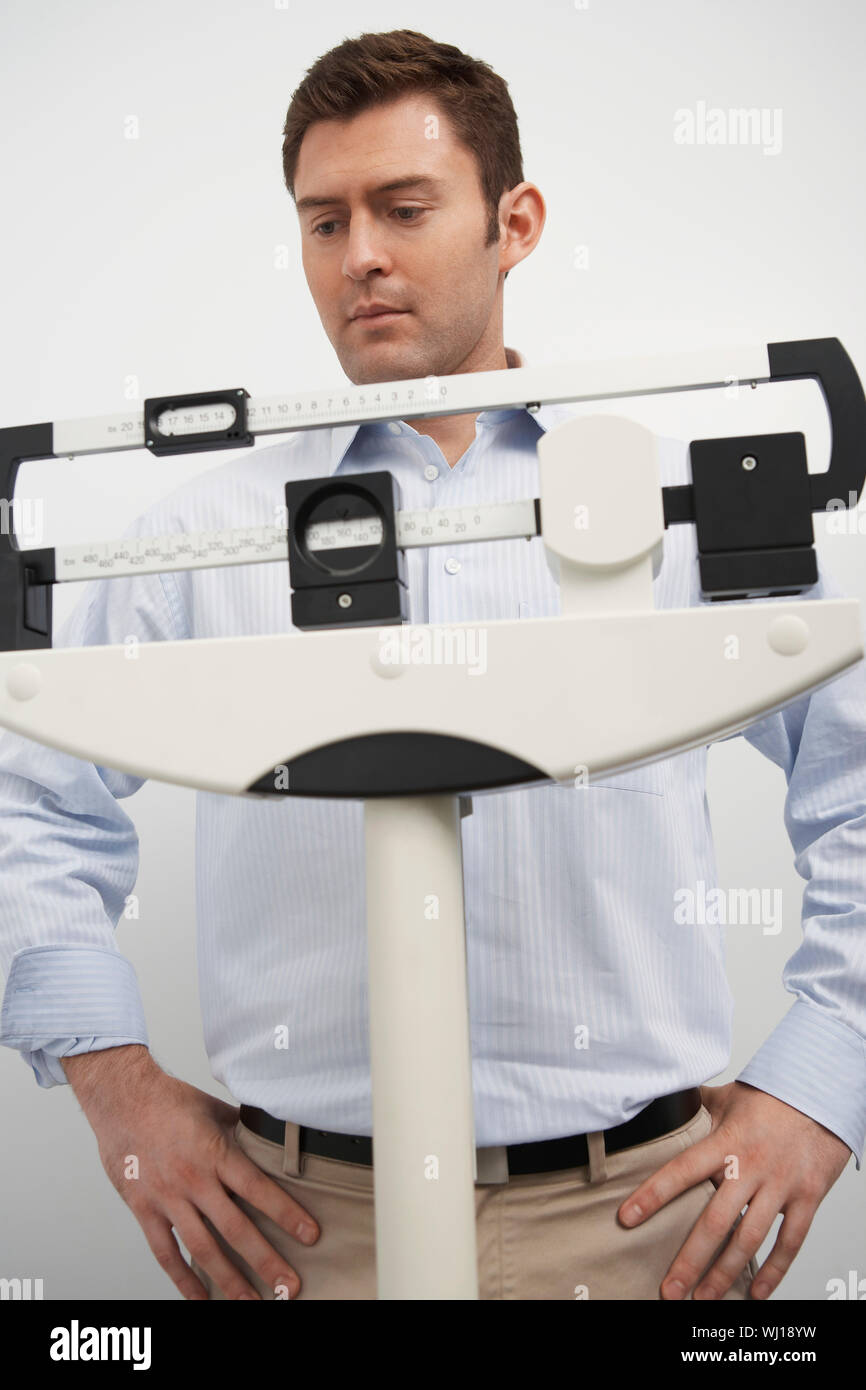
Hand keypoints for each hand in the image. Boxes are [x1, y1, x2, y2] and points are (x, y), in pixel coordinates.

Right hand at [63, 1046, 318, 1299]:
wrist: (121, 1099)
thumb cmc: (169, 1100)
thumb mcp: (214, 1109)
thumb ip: (242, 1132)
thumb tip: (273, 1142)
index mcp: (215, 1152)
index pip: (258, 1188)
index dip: (286, 1213)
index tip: (309, 1235)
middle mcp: (193, 1179)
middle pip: (235, 1228)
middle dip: (265, 1260)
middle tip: (290, 1286)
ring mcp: (167, 1198)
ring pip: (202, 1248)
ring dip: (229, 1280)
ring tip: (252, 1302)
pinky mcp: (144, 1210)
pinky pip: (164, 1252)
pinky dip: (183, 1279)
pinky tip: (201, 1299)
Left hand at [617, 1080, 851, 1299]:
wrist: (821, 1097)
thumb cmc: (770, 1099)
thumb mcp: (726, 1097)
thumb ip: (694, 1107)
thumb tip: (659, 1100)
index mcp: (726, 1142)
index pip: (682, 1170)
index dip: (653, 1195)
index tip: (627, 1219)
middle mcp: (750, 1167)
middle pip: (715, 1220)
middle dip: (690, 1259)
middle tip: (669, 1289)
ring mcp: (780, 1185)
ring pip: (749, 1238)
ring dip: (725, 1274)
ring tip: (703, 1299)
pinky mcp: (806, 1198)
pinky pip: (790, 1241)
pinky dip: (775, 1271)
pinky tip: (756, 1293)